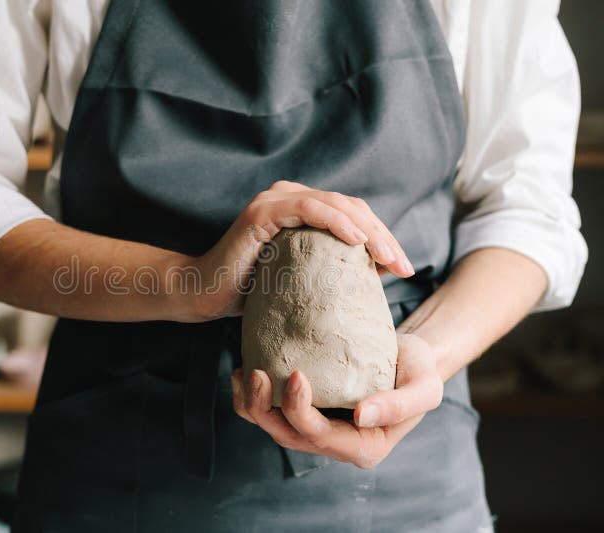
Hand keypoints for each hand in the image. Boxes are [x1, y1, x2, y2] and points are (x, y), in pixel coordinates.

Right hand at [187, 180, 413, 320]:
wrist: (203, 294)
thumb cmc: (249, 292)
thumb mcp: (302, 279)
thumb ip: (332, 268)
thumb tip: (381, 271)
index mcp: (300, 208)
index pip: (353, 214)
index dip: (383, 236)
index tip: (405, 269)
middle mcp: (288, 196)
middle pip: (351, 207)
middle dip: (383, 235)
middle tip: (405, 266)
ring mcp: (274, 201)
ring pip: (335, 205)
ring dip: (368, 230)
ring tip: (389, 257)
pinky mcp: (262, 213)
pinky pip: (308, 209)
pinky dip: (336, 222)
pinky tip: (357, 242)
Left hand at [231, 333, 443, 467]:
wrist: (407, 358)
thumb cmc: (417, 371)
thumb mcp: (425, 387)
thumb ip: (400, 405)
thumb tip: (361, 415)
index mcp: (363, 447)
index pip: (320, 437)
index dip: (300, 410)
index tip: (297, 374)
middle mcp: (335, 444)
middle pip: (288, 435)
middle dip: (265, 408)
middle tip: (257, 372)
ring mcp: (315, 429)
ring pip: (272, 427)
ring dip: (251, 404)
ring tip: (244, 372)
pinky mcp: (302, 411)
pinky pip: (269, 411)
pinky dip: (251, 396)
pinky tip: (244, 371)